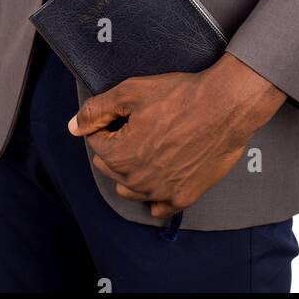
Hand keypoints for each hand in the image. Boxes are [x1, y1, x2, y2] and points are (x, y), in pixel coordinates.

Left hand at [68, 53, 286, 218]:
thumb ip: (97, 110)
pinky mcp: (183, 197)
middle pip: (110, 167)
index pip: (96, 142)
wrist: (225, 106)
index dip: (108, 124)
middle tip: (140, 125)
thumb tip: (73, 127)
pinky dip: (156, 194)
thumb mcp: (131, 91)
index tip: (127, 113)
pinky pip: (158, 206)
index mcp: (119, 154)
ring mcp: (160, 192)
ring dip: (132, 171)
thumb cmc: (180, 96)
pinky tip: (162, 174)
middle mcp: (136, 180)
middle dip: (117, 147)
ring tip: (151, 147)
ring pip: (130, 189)